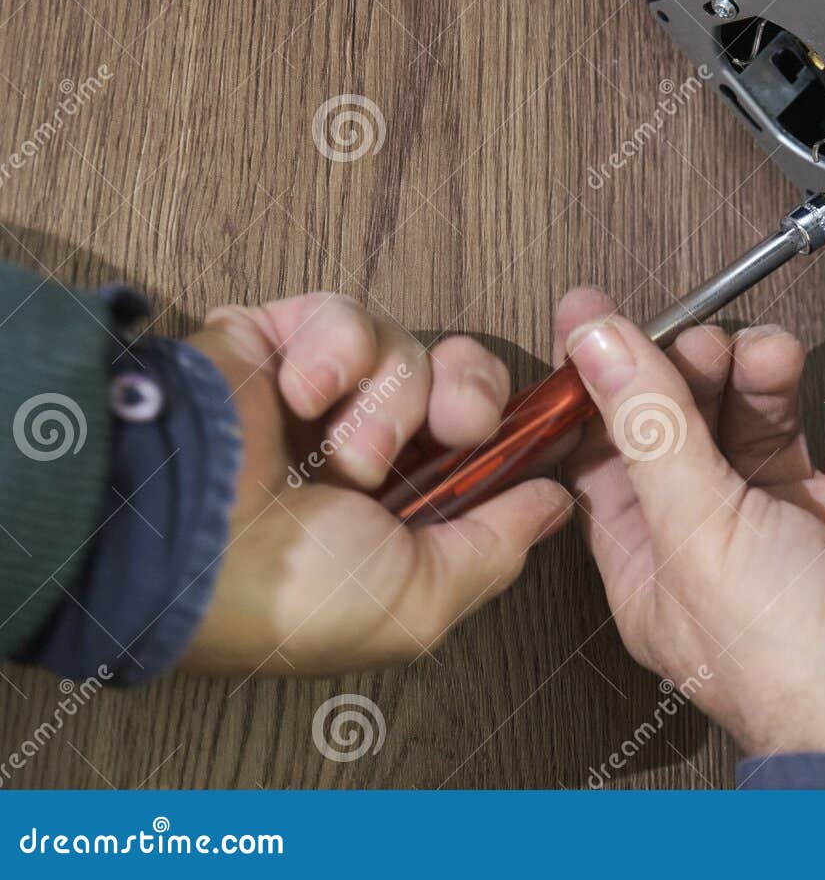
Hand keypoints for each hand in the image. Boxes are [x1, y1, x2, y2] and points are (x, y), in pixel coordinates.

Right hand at [181, 293, 573, 675]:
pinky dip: (335, 351)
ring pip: (411, 348)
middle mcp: (368, 447)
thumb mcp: (417, 600)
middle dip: (474, 399)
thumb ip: (496, 548)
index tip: (550, 428)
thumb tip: (556, 503)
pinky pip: (346, 314)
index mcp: (403, 508)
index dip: (519, 430)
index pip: (487, 445)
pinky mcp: (278, 337)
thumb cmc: (289, 591)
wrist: (177, 539)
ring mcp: (321, 391)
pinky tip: (301, 393)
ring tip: (341, 455)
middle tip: (457, 430)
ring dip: (388, 402)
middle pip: (465, 379)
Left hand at [556, 287, 824, 756]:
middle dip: (696, 366)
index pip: (606, 451)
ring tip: (775, 357)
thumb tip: (595, 341)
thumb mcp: (693, 528)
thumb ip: (647, 422)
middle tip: (705, 340)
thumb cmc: (789, 659)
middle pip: (691, 415)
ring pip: (770, 406)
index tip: (594, 318)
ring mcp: (801, 510)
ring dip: (769, 369)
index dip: (600, 384)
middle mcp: (723, 530)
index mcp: (654, 554)